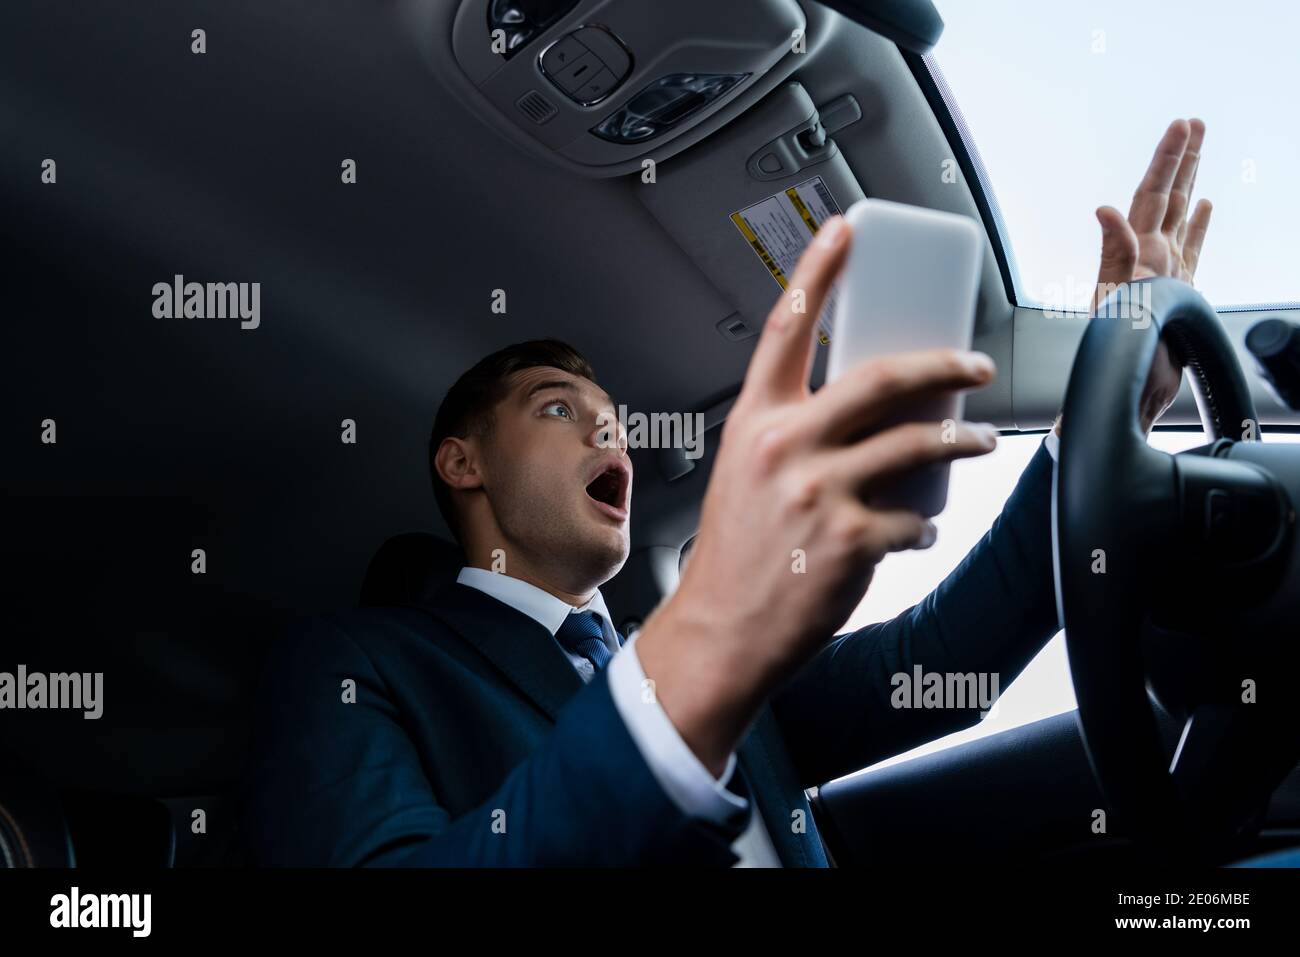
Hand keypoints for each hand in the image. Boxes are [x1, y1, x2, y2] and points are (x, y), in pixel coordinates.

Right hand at [635, 216, 997, 774]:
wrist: (720, 631)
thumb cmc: (732, 555)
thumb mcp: (743, 474)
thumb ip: (790, 436)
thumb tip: (858, 417)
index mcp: (755, 422)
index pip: (788, 326)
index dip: (819, 270)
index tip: (847, 232)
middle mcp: (785, 447)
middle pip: (881, 377)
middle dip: (943, 363)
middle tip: (973, 364)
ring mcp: (819, 492)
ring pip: (917, 443)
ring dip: (961, 441)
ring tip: (979, 442)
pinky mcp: (851, 540)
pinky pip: (913, 518)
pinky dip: (923, 524)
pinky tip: (917, 530)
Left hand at [1057, 119, 1212, 436]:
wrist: (1129, 393)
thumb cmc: (1118, 354)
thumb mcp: (1117, 298)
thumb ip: (1114, 252)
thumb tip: (1105, 209)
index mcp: (1133, 253)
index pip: (1151, 196)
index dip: (1165, 161)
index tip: (1180, 127)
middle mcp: (1146, 257)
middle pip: (1164, 197)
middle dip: (1178, 159)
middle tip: (1191, 122)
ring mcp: (1162, 271)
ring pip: (1178, 215)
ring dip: (1188, 182)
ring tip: (1198, 150)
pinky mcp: (1176, 290)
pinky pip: (1191, 247)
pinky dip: (1197, 224)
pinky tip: (1204, 207)